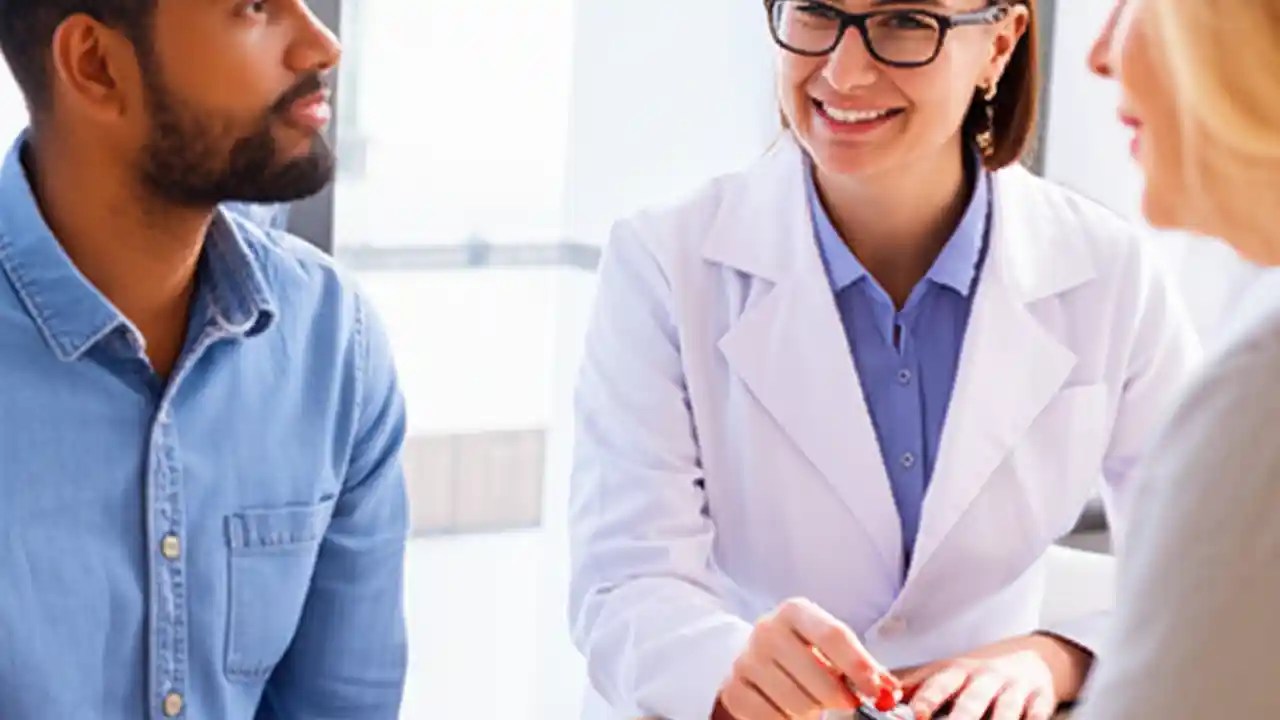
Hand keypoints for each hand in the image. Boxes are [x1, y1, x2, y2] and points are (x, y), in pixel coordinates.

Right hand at [714, 598, 900, 719]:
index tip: (879, 690)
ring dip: (813, 711)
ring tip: (812, 702)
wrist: (758, 659)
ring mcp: (746, 660)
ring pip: (796, 701)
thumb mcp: (832, 649)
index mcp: (795, 611)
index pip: (833, 635)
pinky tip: (790, 710)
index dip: (859, 665)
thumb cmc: (805, 653)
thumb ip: (862, 666)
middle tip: (847, 703)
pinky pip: (770, 718)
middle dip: (839, 697)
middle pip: (818, 675)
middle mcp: (767, 630)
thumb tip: (890, 689)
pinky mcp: (733, 689)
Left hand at [896, 634, 1091, 719]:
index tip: (918, 714)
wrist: (1032, 658)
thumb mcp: (951, 671)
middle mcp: (986, 678)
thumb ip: (920, 685)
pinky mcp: (1040, 700)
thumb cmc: (981, 672)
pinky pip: (1037, 714)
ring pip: (1006, 709)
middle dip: (961, 718)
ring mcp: (1015, 689)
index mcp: (960, 671)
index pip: (941, 684)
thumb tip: (884, 695)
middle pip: (972, 699)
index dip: (929, 698)